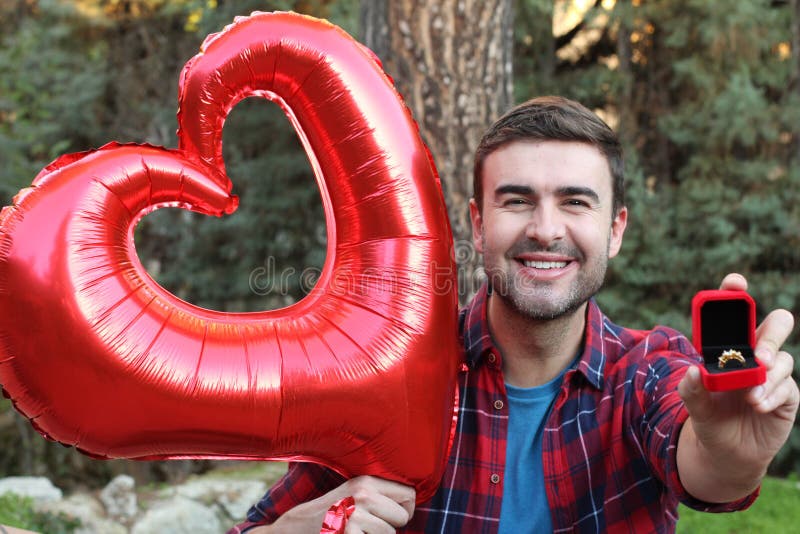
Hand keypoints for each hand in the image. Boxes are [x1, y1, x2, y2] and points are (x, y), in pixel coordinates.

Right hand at [254, 475, 414, 533]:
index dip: (403, 510)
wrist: (296, 528)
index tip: (388, 515)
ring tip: (354, 531)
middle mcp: (363, 495)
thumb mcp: (353, 493)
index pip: (410, 495)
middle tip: (365, 525)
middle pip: (403, 517)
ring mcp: (356, 516)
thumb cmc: (332, 513)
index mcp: (366, 481)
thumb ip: (379, 494)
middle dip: (389, 527)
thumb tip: (412, 505)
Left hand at [676, 273, 798, 501]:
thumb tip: (694, 373)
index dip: (735, 293)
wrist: (727, 452)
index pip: (735, 313)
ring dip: (767, 375)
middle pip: (776, 324)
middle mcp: (754, 353)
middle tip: (757, 356)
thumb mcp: (695, 406)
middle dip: (769, 334)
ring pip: (782, 357)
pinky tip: (757, 406)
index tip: (735, 283)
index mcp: (728, 347)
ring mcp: (773, 372)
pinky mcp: (787, 393)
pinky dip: (772, 395)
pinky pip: (787, 386)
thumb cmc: (710, 419)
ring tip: (750, 396)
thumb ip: (691, 390)